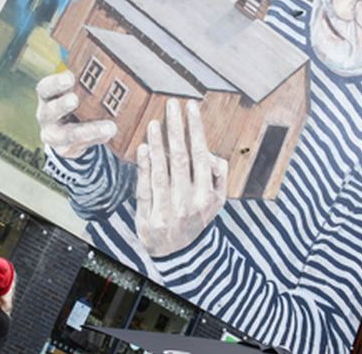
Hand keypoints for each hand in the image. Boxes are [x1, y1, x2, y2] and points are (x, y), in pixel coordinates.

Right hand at [36, 70, 117, 158]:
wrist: (67, 131)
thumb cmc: (75, 103)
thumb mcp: (75, 90)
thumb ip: (84, 81)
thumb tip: (106, 63)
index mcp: (47, 97)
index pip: (45, 88)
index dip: (55, 83)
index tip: (70, 77)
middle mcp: (46, 116)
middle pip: (50, 112)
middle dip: (62, 106)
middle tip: (75, 99)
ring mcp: (54, 135)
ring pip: (68, 135)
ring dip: (89, 131)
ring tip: (109, 128)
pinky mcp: (66, 149)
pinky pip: (81, 146)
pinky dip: (97, 139)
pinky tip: (110, 134)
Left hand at [135, 99, 227, 256]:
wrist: (177, 255)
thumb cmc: (194, 219)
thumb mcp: (216, 203)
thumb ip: (218, 177)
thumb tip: (213, 155)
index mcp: (207, 196)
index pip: (202, 156)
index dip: (196, 130)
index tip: (190, 107)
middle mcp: (189, 202)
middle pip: (182, 159)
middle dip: (177, 129)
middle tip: (171, 106)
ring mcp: (168, 211)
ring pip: (163, 172)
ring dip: (158, 145)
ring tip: (154, 123)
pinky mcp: (149, 218)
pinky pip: (145, 189)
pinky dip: (144, 167)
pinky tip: (143, 148)